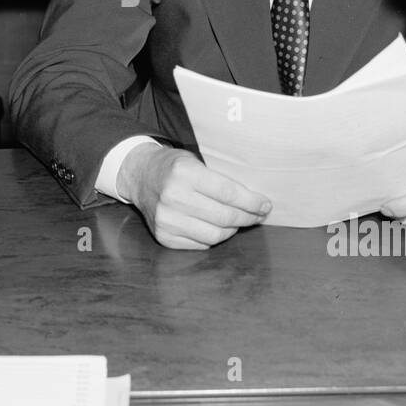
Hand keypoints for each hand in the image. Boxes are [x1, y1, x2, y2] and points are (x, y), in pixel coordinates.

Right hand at [118, 143, 271, 249]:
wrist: (140, 175)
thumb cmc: (174, 166)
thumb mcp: (195, 161)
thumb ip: (221, 180)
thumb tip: (256, 202)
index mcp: (184, 173)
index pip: (228, 193)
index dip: (251, 202)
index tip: (265, 205)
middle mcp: (173, 197)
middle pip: (224, 216)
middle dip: (248, 217)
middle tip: (258, 215)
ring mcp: (167, 220)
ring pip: (215, 235)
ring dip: (232, 230)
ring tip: (238, 221)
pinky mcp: (163, 236)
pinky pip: (200, 244)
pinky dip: (214, 238)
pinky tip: (217, 228)